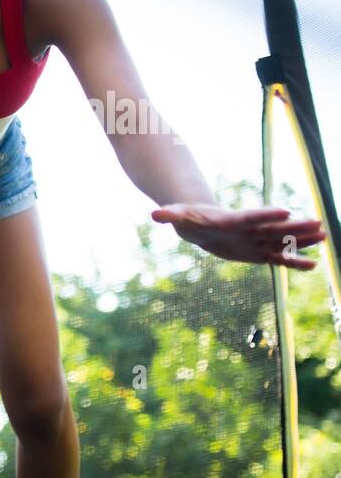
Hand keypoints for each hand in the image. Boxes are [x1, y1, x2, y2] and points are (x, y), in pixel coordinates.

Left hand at [152, 203, 327, 269]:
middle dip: (294, 227)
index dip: (265, 215)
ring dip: (301, 240)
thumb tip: (154, 213)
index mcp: (232, 220)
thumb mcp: (178, 215)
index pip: (250, 217)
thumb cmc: (190, 217)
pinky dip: (293, 262)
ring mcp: (255, 240)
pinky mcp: (257, 253)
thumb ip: (170, 214)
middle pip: (273, 228)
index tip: (284, 211)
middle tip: (318, 222)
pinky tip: (312, 266)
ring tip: (324, 236)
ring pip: (281, 241)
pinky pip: (277, 258)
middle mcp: (248, 229)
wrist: (200, 223)